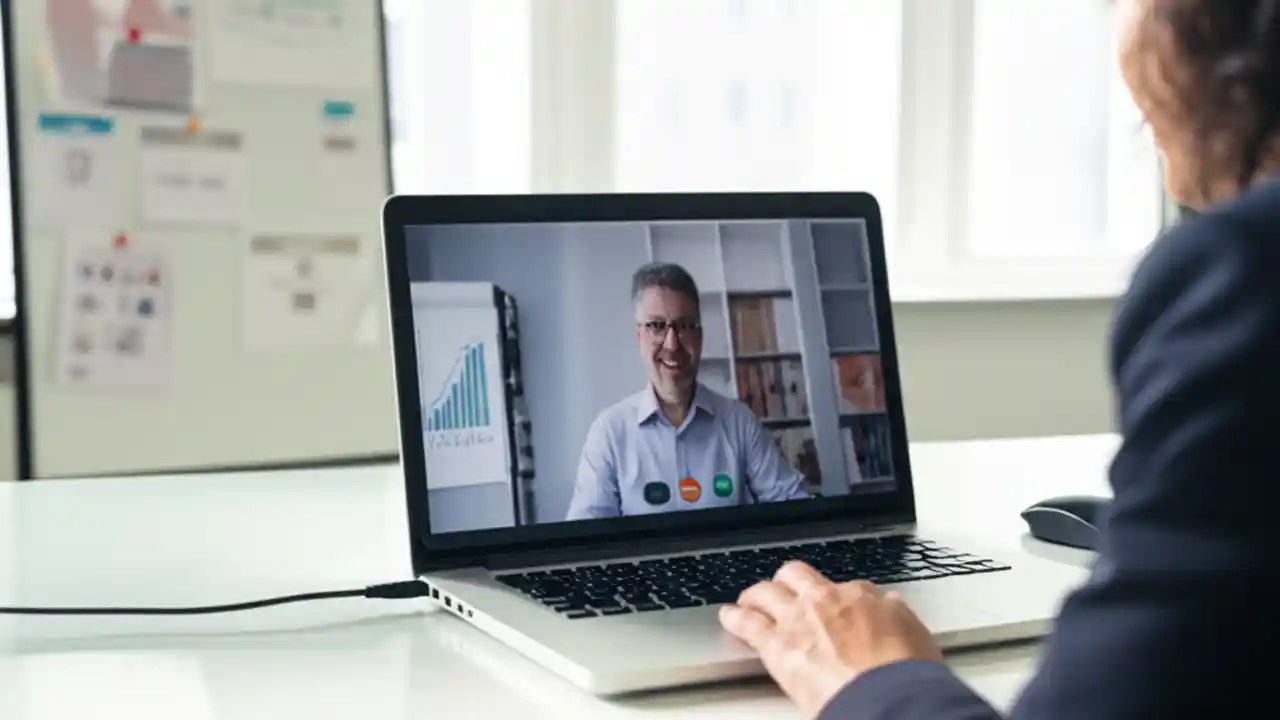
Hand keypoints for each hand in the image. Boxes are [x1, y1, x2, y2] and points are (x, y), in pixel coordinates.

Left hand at [718, 561, 942, 717]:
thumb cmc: (905, 672)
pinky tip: (729, 616)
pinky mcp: (776, 645)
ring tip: (750, 600)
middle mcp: (825, 600)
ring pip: (766, 592)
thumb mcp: (915, 633)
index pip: (843, 587)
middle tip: (785, 590)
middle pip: (796, 576)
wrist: (888, 696)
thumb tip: (890, 604)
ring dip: (757, 595)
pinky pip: (747, 623)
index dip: (836, 596)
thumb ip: (895, 614)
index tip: (833, 605)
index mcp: (860, 596)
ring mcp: (797, 619)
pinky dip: (735, 618)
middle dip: (789, 582)